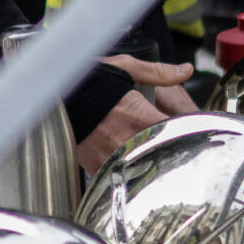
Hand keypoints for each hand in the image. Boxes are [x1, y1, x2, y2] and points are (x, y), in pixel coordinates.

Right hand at [76, 56, 196, 171]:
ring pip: (140, 169)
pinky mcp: (94, 164)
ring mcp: (109, 155)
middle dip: (168, 151)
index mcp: (139, 116)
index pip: (174, 133)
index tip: (187, 133)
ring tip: (149, 156)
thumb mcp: (126, 68)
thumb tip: (186, 70)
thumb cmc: (91, 79)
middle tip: (172, 147)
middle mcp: (126, 139)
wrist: (56, 95)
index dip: (185, 134)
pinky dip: (124, 170)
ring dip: (147, 163)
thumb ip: (159, 72)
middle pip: (160, 155)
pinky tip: (127, 162)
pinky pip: (116, 175)